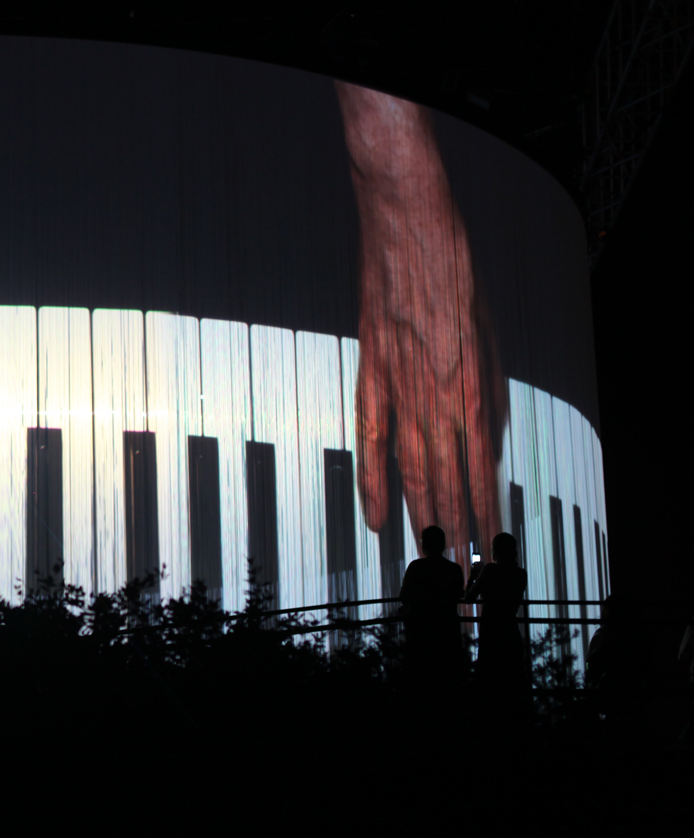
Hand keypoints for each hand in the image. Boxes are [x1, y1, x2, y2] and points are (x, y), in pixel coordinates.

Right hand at [336, 83, 508, 562]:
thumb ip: (488, 392)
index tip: (494, 559)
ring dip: (424, 524)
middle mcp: (437, 399)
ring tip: (430, 566)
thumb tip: (488, 439)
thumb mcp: (492, 335)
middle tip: (462, 583)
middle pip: (449, 487)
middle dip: (459, 542)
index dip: (489, 522)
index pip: (484, 473)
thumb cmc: (454, 272)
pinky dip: (375, 484)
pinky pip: (372, 443)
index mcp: (474, 388)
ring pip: (413, 474)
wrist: (407, 227)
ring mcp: (399, 392)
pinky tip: (378, 518)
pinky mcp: (369, 379)